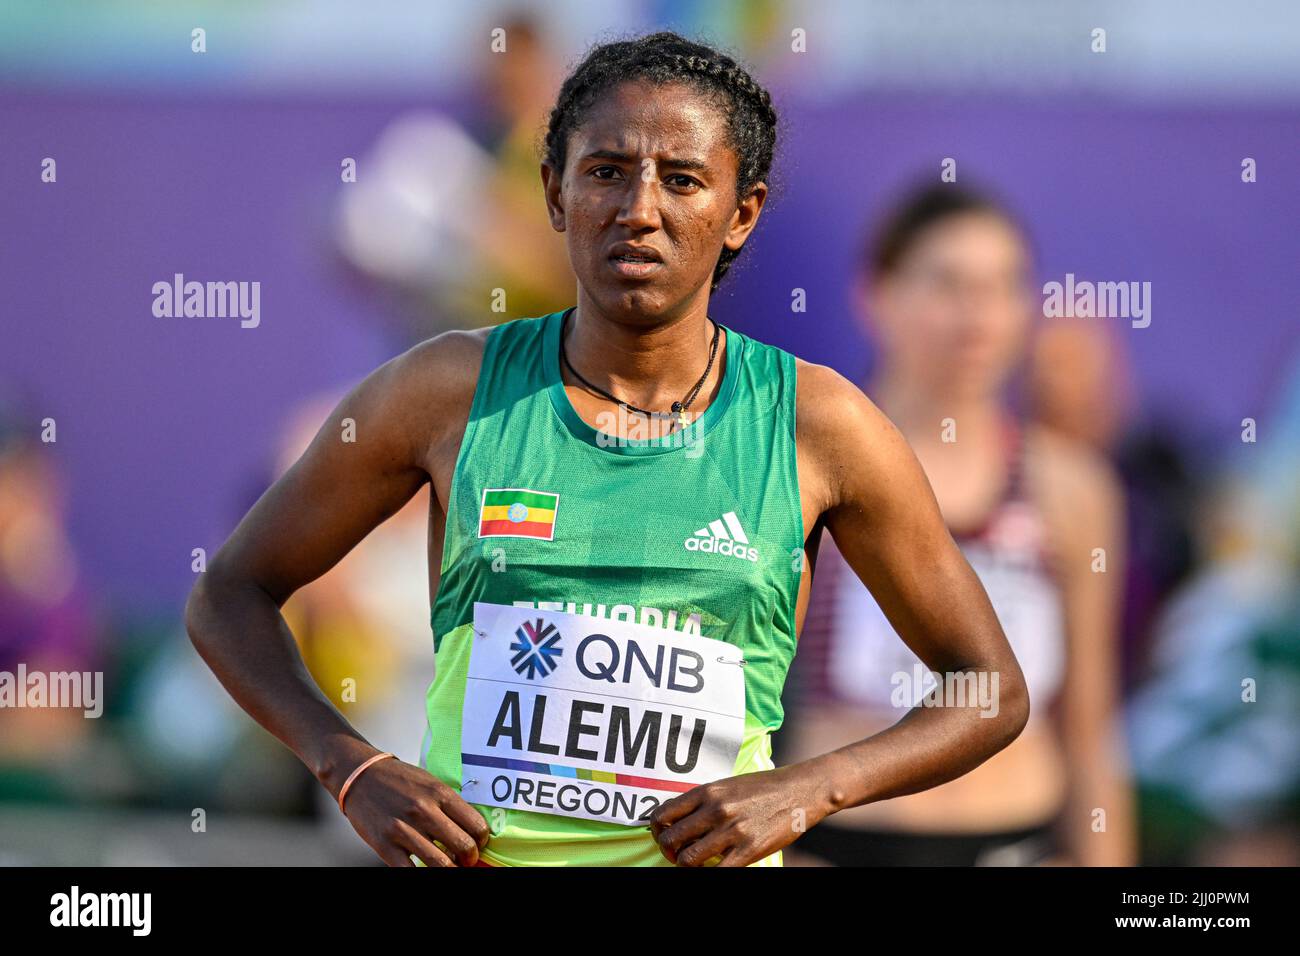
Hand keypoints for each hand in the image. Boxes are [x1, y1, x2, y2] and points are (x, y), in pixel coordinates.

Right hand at [337, 750, 490, 866]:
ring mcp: (403, 829)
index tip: (478, 843)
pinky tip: (425, 868)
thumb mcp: (430, 782)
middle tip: (465, 860)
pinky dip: (424, 873)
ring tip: (449, 866)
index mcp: (439, 793)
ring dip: (451, 870)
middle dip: (469, 858)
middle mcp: (424, 810)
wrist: (360, 775)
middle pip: (463, 846)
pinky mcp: (384, 845)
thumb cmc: (398, 779)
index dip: (482, 840)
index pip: (476, 825)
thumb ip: (449, 804)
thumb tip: (471, 829)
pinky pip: (410, 871)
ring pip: (441, 864)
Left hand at [648, 765, 829, 866]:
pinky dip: (710, 873)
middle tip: (677, 854)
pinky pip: (717, 872)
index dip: (656, 830)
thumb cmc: (763, 788)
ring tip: (696, 863)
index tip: (663, 836)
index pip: (662, 814)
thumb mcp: (727, 786)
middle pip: (670, 839)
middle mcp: (715, 810)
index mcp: (707, 792)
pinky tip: (716, 868)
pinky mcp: (749, 850)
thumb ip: (703, 802)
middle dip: (668, 851)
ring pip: (688, 860)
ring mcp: (732, 831)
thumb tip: (679, 821)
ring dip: (687, 865)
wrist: (800, 789)